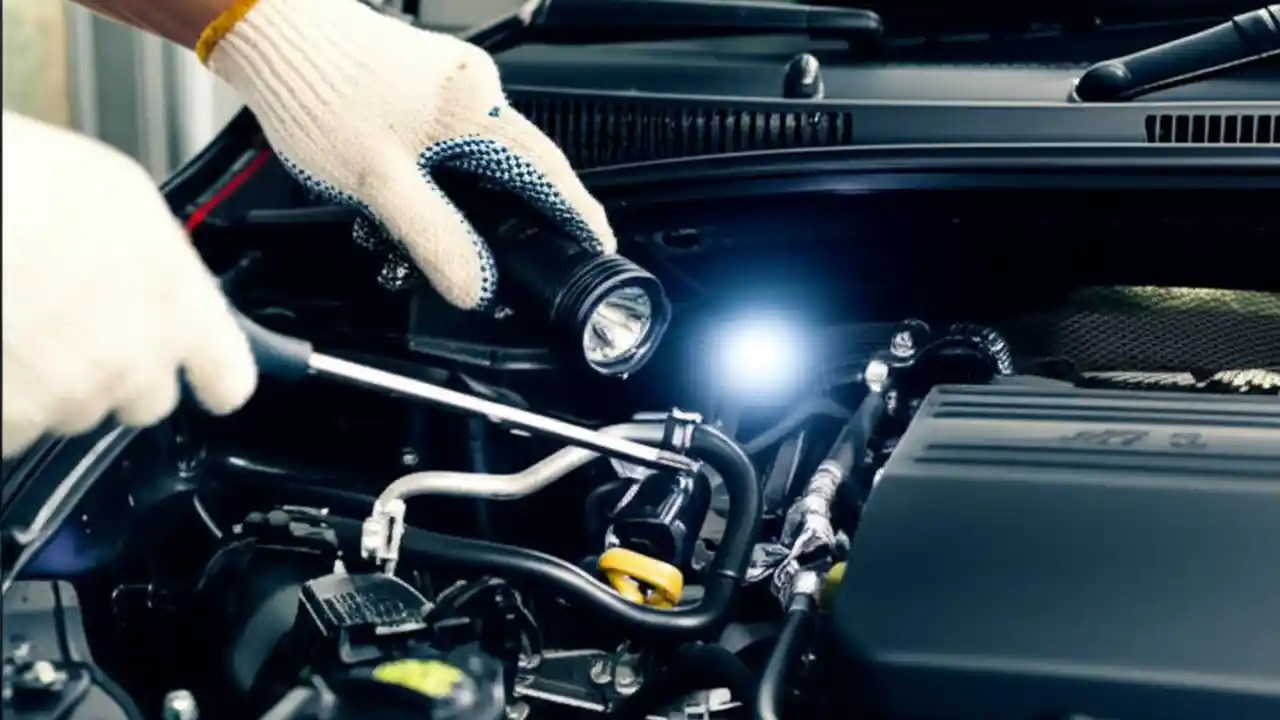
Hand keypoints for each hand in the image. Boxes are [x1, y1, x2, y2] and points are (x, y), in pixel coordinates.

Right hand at [1, 111, 255, 457]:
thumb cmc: (33, 187)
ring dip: (52, 386)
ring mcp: (71, 397)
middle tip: (76, 330)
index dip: (216, 380)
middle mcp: (135, 363)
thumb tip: (144, 266)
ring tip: (20, 327)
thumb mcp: (122, 198)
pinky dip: (5, 402)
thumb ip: (152, 257)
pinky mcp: (15, 421)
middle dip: (118, 375)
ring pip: (73, 412)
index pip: (228, 376)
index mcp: (179, 307)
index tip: (211, 384)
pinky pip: (14, 428)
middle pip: (145, 400)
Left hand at [201, 0, 615, 309]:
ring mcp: (446, 82)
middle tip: (512, 259)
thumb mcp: (380, 181)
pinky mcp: (417, 83)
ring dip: (465, 197)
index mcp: (477, 110)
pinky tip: (405, 194)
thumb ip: (434, 237)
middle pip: (515, 167)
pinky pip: (448, 138)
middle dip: (512, 216)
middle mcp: (472, 89)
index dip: (577, 215)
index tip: (597, 243)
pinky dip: (439, 173)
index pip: (549, 173)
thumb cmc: (320, 90)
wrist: (271, 33)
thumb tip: (473, 284)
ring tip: (437, 232)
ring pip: (476, 155)